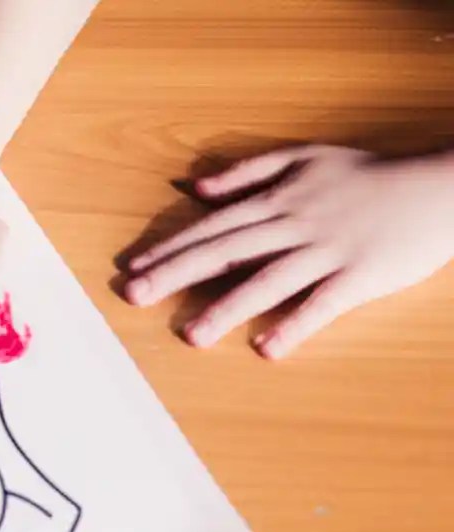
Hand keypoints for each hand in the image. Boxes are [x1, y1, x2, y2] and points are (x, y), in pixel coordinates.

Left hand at [124, 145, 453, 358]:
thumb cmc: (366, 174)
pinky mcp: (360, 276)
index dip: (171, 248)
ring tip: (191, 336)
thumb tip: (195, 189)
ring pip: (268, 280)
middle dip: (177, 274)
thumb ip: (247, 171)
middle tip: (135, 297)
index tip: (133, 268)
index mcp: (277, 198)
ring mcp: (327, 251)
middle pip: (226, 251)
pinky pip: (323, 304)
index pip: (212, 226)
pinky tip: (266, 348)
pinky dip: (295, 325)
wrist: (438, 186)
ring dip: (226, 308)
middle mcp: (294, 223)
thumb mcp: (304, 157)